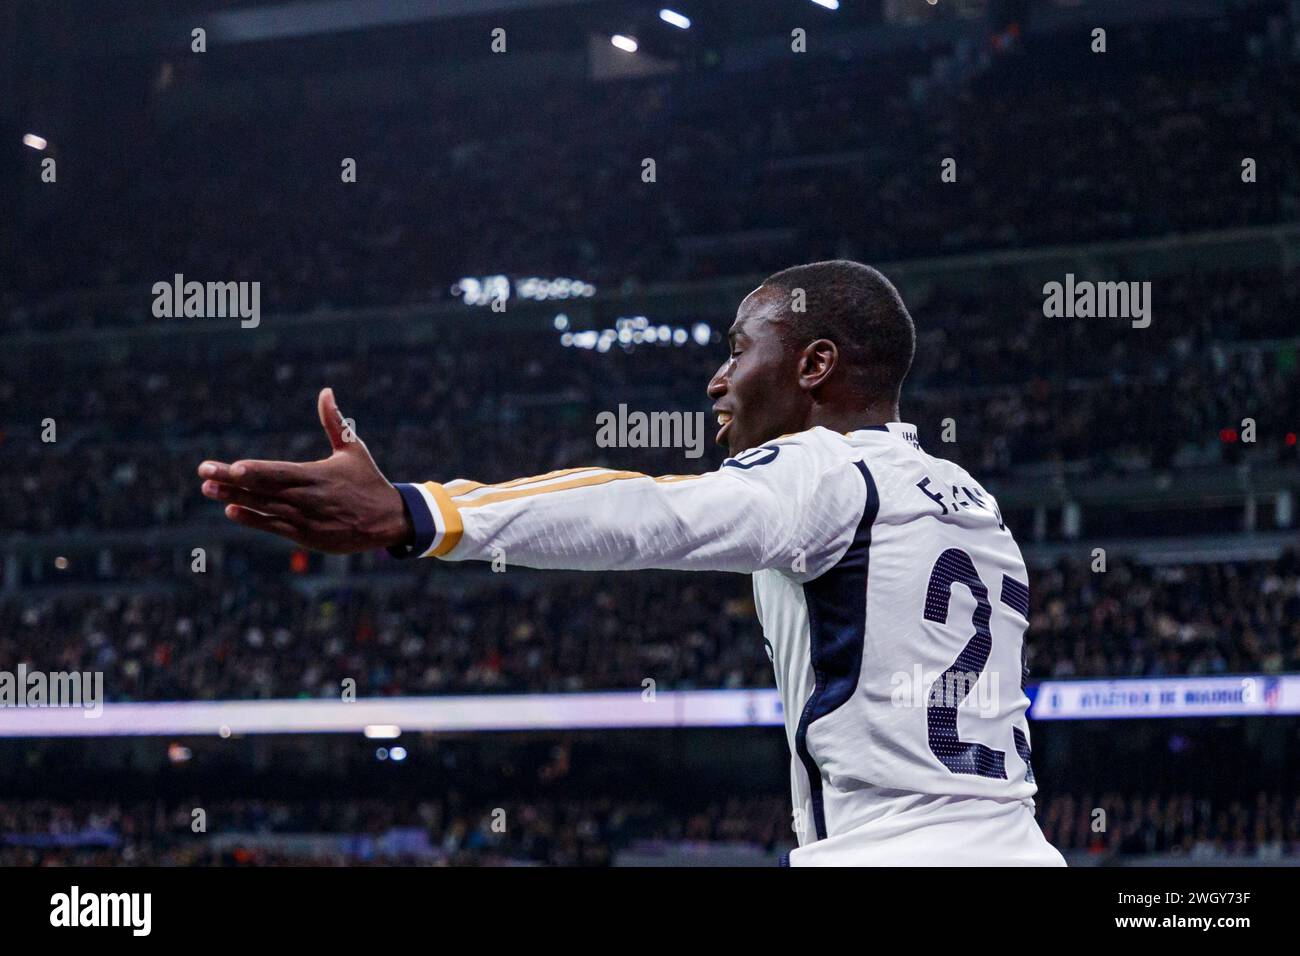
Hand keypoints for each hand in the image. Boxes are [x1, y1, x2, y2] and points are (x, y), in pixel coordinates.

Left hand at [198, 387, 412, 553]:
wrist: (388, 521)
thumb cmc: (368, 481)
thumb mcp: (353, 449)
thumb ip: (334, 422)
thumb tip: (326, 392)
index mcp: (316, 476)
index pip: (277, 472)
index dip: (254, 471)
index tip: (230, 467)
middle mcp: (307, 498)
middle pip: (262, 488)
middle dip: (230, 481)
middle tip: (203, 472)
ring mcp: (304, 518)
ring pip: (263, 507)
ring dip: (234, 498)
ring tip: (208, 489)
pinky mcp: (305, 535)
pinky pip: (273, 526)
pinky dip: (252, 519)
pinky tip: (232, 510)